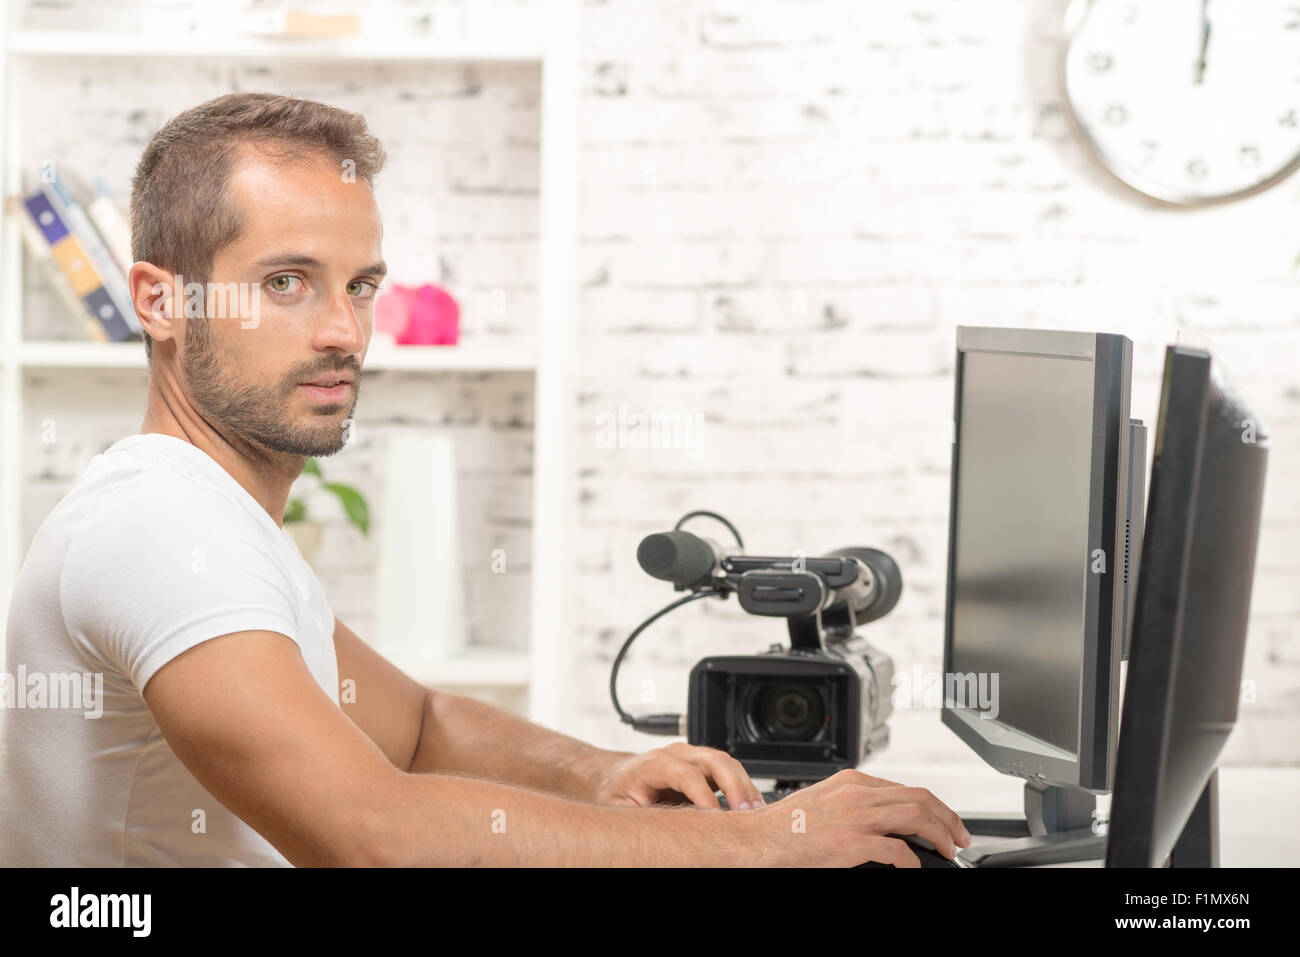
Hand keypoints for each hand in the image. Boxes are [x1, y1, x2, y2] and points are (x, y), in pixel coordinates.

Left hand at [592, 742, 766, 810]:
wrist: (615, 777)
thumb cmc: (617, 794)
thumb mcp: (623, 810)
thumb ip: (648, 817)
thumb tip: (672, 836)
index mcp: (652, 764)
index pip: (684, 773)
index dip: (702, 794)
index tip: (715, 816)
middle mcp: (675, 754)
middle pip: (713, 760)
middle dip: (733, 786)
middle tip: (745, 813)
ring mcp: (691, 755)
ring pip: (726, 761)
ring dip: (743, 785)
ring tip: (755, 812)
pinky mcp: (702, 764)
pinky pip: (728, 769)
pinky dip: (742, 786)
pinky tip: (751, 806)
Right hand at [746, 768, 972, 866]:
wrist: (758, 838)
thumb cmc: (785, 825)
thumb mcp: (824, 802)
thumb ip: (854, 804)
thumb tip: (885, 819)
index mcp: (852, 781)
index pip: (906, 789)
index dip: (932, 807)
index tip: (944, 822)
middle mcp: (857, 794)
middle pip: (920, 798)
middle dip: (949, 819)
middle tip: (960, 837)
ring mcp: (855, 817)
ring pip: (917, 817)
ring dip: (941, 835)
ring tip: (948, 850)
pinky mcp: (851, 843)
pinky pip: (897, 851)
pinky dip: (912, 861)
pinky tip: (914, 868)